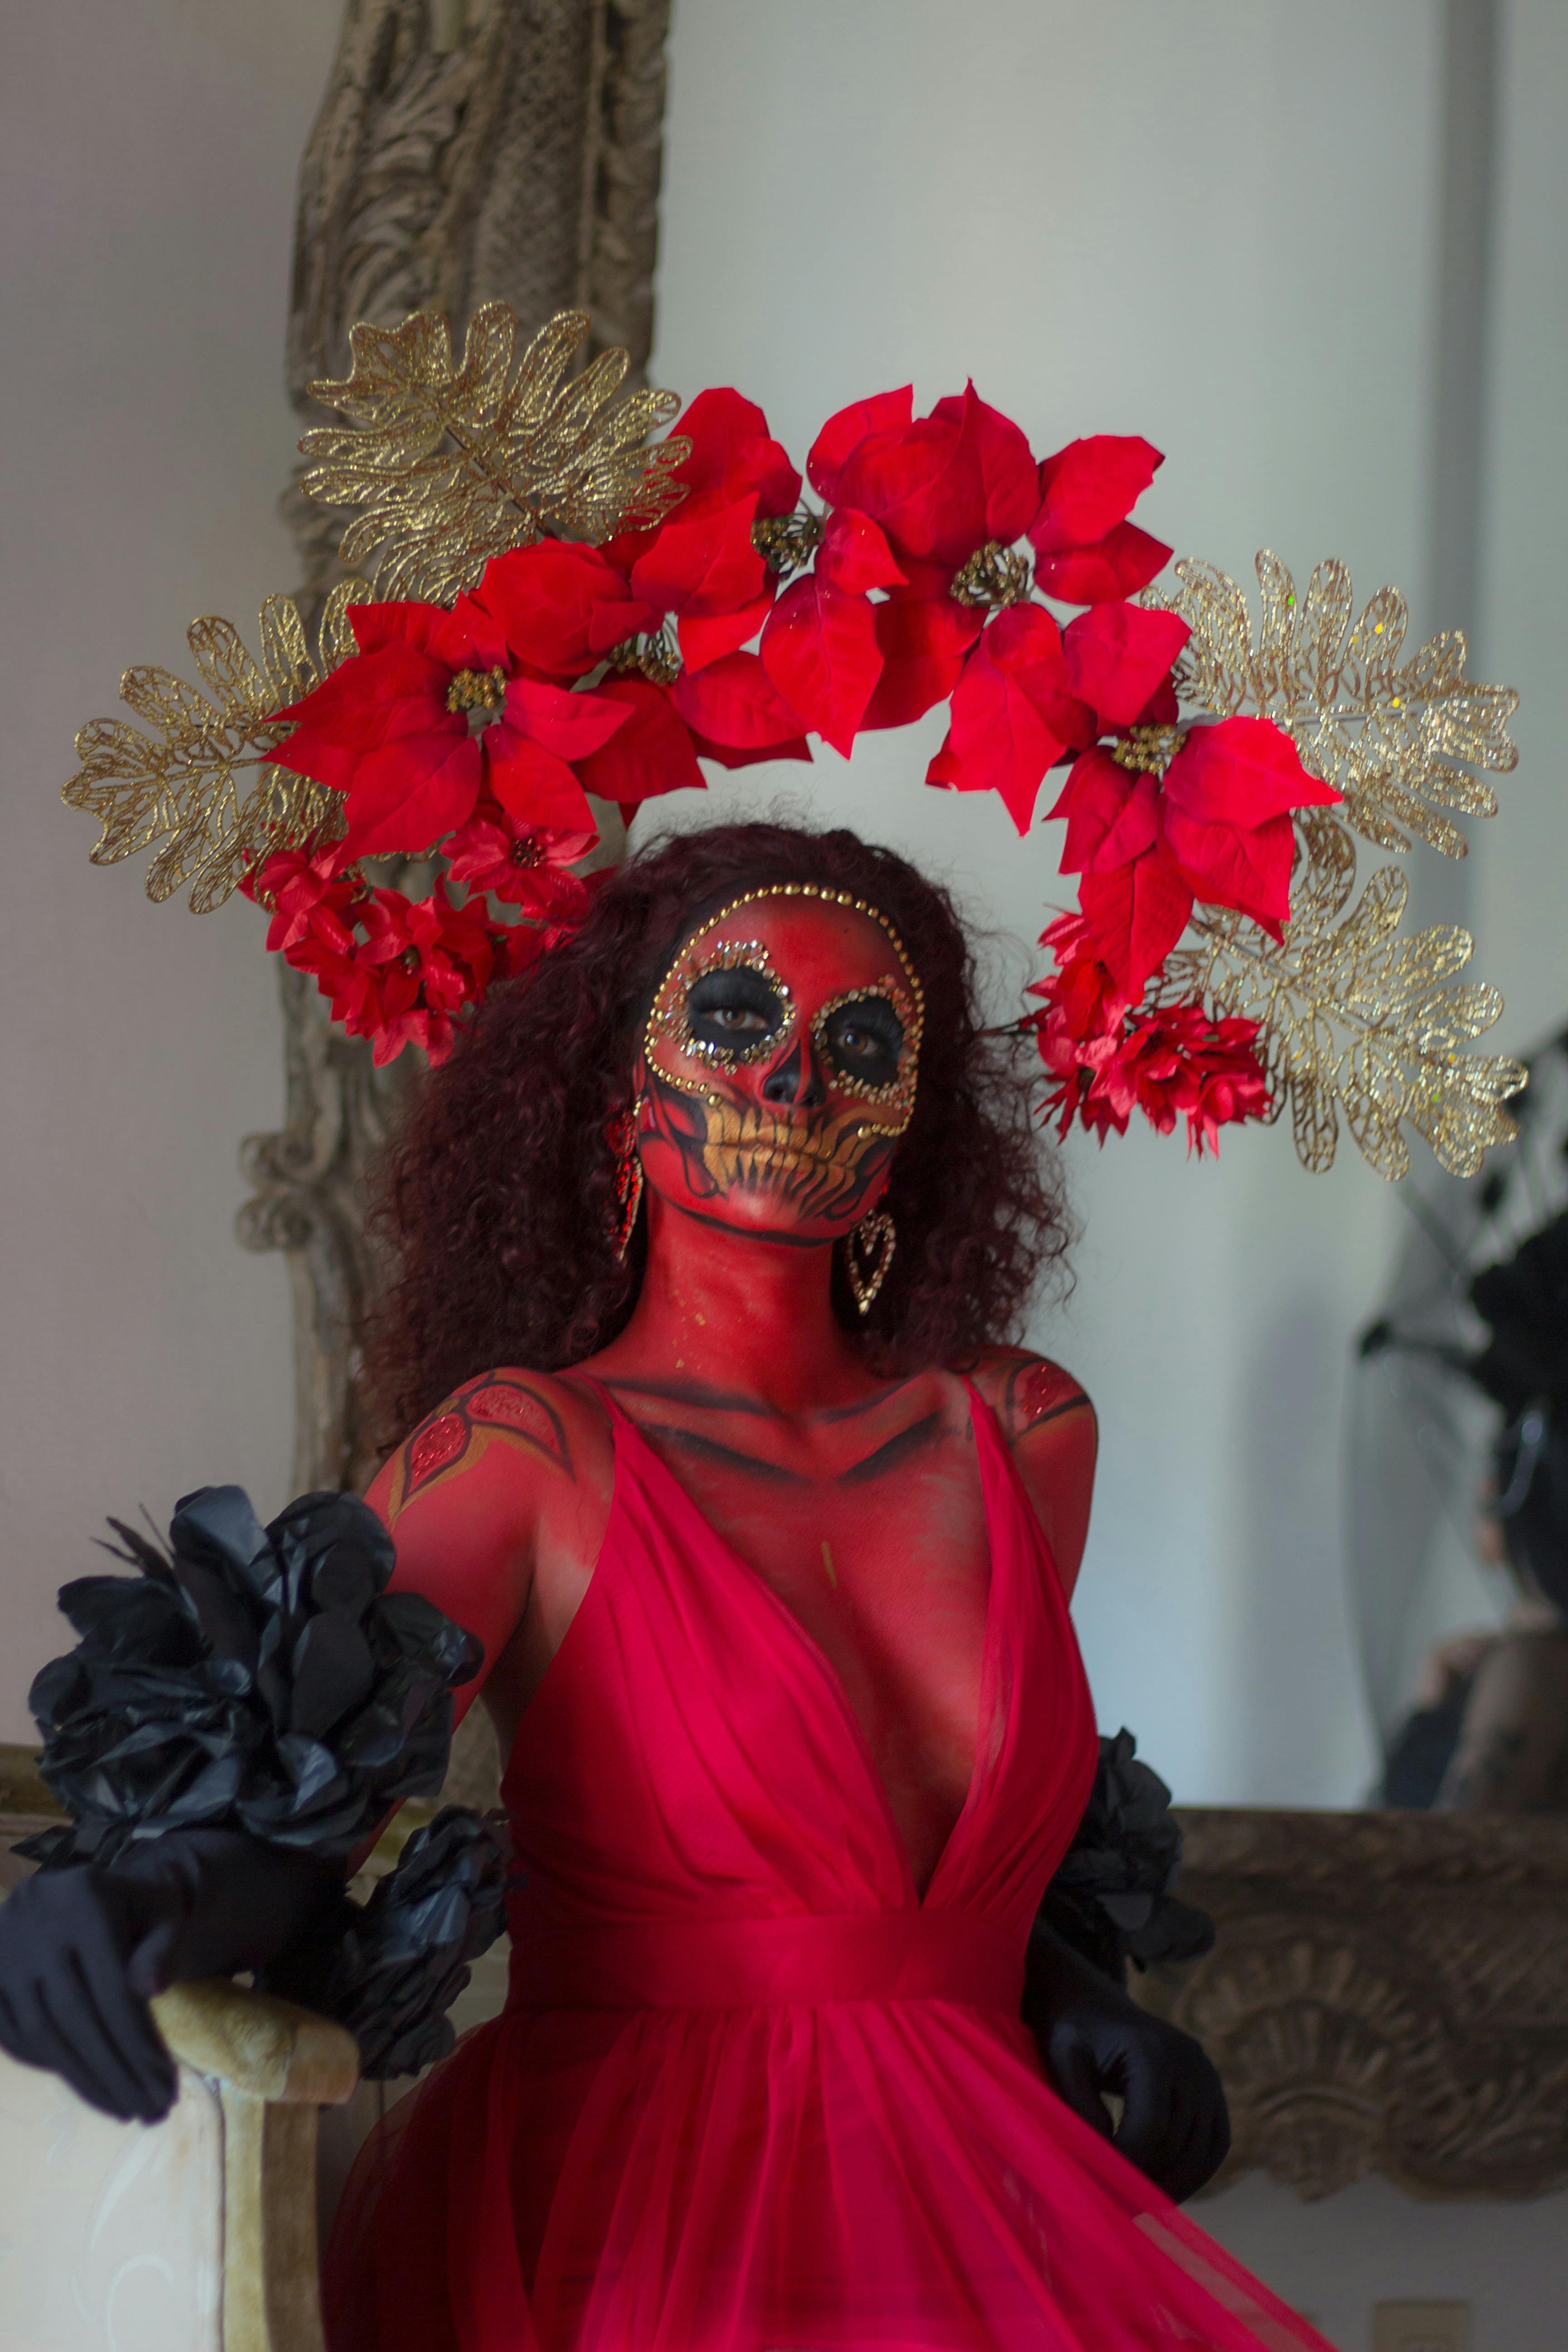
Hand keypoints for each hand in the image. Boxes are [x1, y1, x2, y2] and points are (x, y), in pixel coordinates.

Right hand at [0, 1831, 341, 2125]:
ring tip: (125, 2108)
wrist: (81, 1889)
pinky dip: (49, 2064)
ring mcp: (2, 1950)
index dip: (138, 2044)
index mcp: (85, 1900)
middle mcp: (34, 1923)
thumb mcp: (164, 1912)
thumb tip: (147, 1990)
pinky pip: (15, 2035)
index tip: (167, 2087)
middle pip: (76, 2019)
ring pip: (43, 2034)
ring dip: (84, 2081)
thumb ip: (163, 1948)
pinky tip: (86, 2082)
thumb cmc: (135, 1907)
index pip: (112, 1989)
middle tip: (152, 2112)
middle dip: (115, 2074)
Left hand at [1024, 1927, 1228, 2201]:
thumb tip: (1108, 2161)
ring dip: (1172, 2187)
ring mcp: (1207, 2075)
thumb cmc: (1071, 2031)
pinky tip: (1165, 2191)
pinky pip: (1215, 2144)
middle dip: (1146, 2183)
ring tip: (1138, 2207)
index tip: (1101, 2194)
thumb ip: (1082, 2107)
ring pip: (1201, 2152)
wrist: (1093, 2001)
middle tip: (1116, 2211)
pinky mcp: (1212, 2088)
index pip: (1150, 2128)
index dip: (1127, 2168)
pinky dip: (1195, 2173)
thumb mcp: (1064, 2061)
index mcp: (1153, 2051)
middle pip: (1176, 2145)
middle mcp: (1190, 2062)